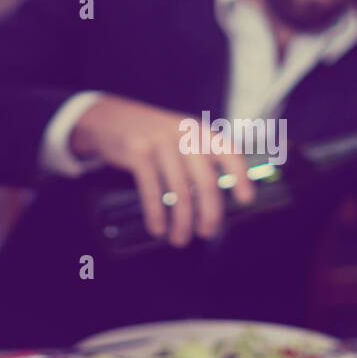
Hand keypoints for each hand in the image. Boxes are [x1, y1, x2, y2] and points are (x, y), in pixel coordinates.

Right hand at [71, 94, 256, 246]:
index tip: (246, 200)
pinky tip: (158, 228)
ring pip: (180, 192)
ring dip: (182, 222)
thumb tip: (214, 203)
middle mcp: (184, 135)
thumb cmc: (152, 136)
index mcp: (200, 131)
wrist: (110, 118)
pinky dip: (156, 215)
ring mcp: (160, 143)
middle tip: (206, 233)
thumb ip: (199, 160)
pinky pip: (152, 191)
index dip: (240, 176)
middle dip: (210, 214)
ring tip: (179, 239)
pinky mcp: (138, 152)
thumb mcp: (180, 136)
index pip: (229, 152)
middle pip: (206, 181)